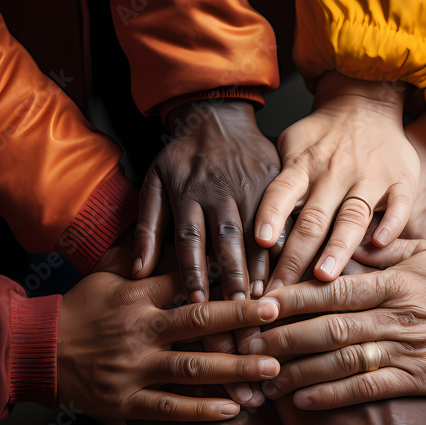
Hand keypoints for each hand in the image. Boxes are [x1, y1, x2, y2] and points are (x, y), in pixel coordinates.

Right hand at [56, 270, 281, 419]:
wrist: (34, 351)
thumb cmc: (76, 309)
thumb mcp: (105, 274)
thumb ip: (142, 255)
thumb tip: (173, 226)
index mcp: (136, 294)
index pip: (186, 280)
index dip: (223, 277)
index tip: (258, 274)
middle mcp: (138, 329)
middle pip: (196, 319)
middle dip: (239, 317)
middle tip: (277, 315)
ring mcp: (133, 367)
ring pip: (192, 366)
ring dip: (234, 369)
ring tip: (270, 370)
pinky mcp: (125, 400)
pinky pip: (169, 406)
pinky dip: (201, 410)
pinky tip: (232, 409)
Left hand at [133, 99, 278, 301]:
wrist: (217, 115)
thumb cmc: (182, 156)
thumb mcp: (154, 183)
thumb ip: (147, 228)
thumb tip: (138, 270)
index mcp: (188, 191)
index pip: (190, 239)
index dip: (193, 272)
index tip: (197, 303)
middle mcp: (220, 190)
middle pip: (226, 239)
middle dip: (233, 276)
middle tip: (238, 309)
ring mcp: (250, 186)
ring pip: (257, 232)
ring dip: (261, 267)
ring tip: (263, 297)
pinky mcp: (273, 183)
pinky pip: (281, 218)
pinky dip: (285, 245)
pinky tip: (288, 269)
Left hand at [249, 239, 425, 408]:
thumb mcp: (424, 253)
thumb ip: (379, 249)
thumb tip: (338, 241)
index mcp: (392, 281)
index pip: (330, 288)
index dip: (289, 297)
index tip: (255, 302)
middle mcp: (393, 315)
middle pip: (326, 326)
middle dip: (280, 336)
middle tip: (244, 345)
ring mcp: (404, 349)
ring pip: (340, 360)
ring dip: (297, 371)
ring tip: (262, 379)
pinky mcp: (416, 379)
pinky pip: (367, 388)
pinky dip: (333, 395)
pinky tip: (302, 401)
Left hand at [256, 72, 418, 287]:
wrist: (367, 102)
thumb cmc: (322, 136)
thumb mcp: (290, 145)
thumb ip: (277, 183)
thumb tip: (247, 230)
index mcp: (303, 164)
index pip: (282, 191)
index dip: (270, 216)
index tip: (259, 243)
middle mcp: (335, 171)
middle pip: (313, 218)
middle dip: (296, 256)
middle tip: (283, 289)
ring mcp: (370, 176)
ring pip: (352, 217)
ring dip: (338, 248)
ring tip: (325, 277)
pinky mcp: (401, 181)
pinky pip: (398, 205)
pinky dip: (390, 225)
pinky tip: (379, 245)